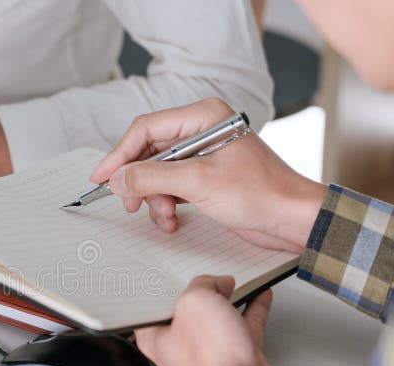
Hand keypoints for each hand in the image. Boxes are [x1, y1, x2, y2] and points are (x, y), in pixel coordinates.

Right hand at [90, 98, 326, 253]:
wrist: (292, 218)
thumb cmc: (262, 193)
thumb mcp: (198, 183)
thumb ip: (152, 178)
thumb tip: (118, 178)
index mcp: (202, 117)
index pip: (145, 129)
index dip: (119, 155)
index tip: (101, 177)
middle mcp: (201, 131)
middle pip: (148, 153)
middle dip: (139, 182)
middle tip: (130, 203)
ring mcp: (203, 155)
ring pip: (157, 173)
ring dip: (154, 198)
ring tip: (164, 216)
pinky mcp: (206, 177)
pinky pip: (172, 186)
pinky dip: (167, 204)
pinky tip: (173, 220)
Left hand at [135, 275, 274, 365]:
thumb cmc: (211, 359)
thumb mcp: (195, 303)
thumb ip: (202, 286)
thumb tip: (217, 284)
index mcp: (156, 338)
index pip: (154, 309)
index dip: (164, 290)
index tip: (172, 277)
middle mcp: (179, 349)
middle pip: (187, 312)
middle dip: (200, 293)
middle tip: (209, 277)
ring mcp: (208, 354)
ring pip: (216, 320)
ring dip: (228, 300)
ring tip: (236, 282)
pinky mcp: (234, 358)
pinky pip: (242, 327)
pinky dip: (252, 310)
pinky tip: (260, 295)